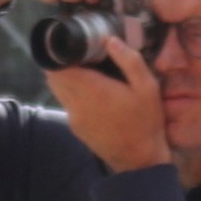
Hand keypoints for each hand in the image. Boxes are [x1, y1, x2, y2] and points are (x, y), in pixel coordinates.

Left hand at [42, 30, 168, 174]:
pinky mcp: (75, 128)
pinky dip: (73, 94)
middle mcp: (76, 103)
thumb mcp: (147, 87)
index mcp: (91, 89)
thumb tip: (109, 40)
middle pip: (53, 77)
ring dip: (66, 79)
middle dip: (62, 64)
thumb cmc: (146, 121)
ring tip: (87, 72)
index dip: (60, 53)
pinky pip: (67, 103)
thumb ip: (128, 61)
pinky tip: (93, 93)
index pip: (57, 67)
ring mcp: (73, 117)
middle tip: (80, 56)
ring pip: (57, 90)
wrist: (139, 160)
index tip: (72, 45)